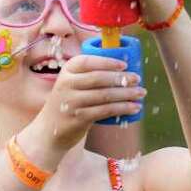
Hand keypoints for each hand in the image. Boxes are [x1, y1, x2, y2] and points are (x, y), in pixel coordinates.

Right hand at [29, 51, 144, 151]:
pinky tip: (134, 108)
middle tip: (137, 79)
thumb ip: (89, 76)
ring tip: (141, 93)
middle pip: (99, 78)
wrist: (50, 130)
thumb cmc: (68, 103)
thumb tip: (124, 68)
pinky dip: (122, 108)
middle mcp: (67, 84)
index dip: (108, 62)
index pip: (88, 61)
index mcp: (67, 71)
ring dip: (126, 94)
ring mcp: (72, 102)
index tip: (125, 64)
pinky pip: (105, 111)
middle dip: (122, 78)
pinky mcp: (79, 118)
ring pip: (105, 95)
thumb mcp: (72, 84)